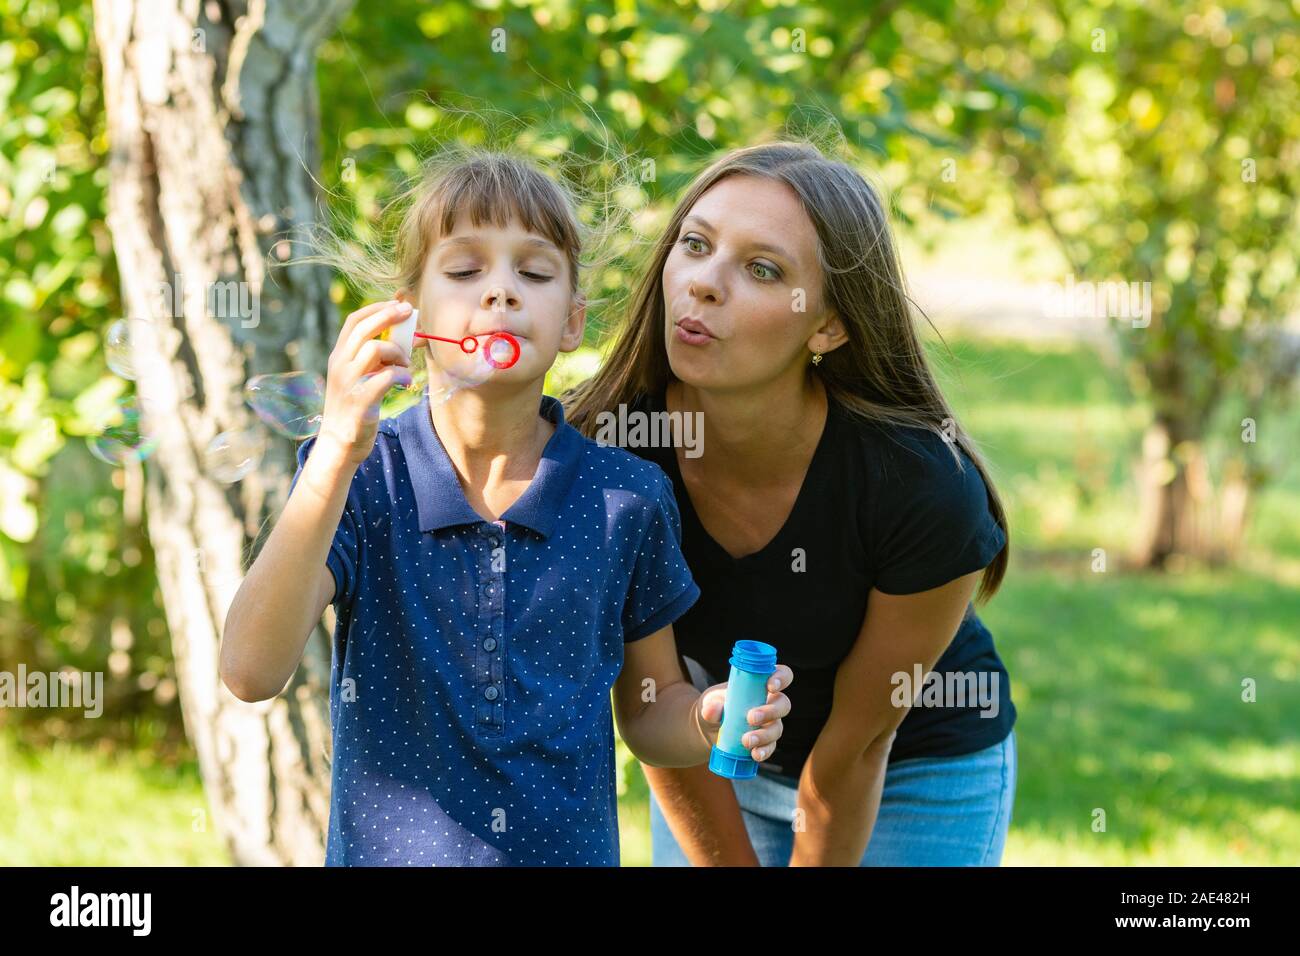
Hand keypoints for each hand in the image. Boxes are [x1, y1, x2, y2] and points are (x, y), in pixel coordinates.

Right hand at [317, 300, 414, 466]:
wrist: (339, 444)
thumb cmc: (356, 408)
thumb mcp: (359, 377)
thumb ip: (374, 359)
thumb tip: (402, 336)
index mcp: (339, 357)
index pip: (354, 321)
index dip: (377, 307)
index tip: (398, 303)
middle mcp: (340, 365)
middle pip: (363, 328)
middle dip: (389, 315)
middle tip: (410, 312)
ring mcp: (348, 382)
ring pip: (375, 349)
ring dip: (398, 352)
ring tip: (406, 365)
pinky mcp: (360, 401)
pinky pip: (386, 377)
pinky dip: (402, 376)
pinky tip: (408, 384)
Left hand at [696, 664, 792, 761]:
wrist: (709, 729)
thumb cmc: (715, 705)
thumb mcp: (710, 700)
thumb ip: (711, 704)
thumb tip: (711, 711)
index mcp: (762, 685)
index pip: (782, 675)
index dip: (782, 678)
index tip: (770, 686)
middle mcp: (771, 703)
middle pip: (783, 704)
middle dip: (770, 712)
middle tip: (751, 718)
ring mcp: (770, 723)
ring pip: (777, 728)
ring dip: (764, 735)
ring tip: (746, 741)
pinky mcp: (766, 742)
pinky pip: (771, 747)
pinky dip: (764, 751)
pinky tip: (755, 754)